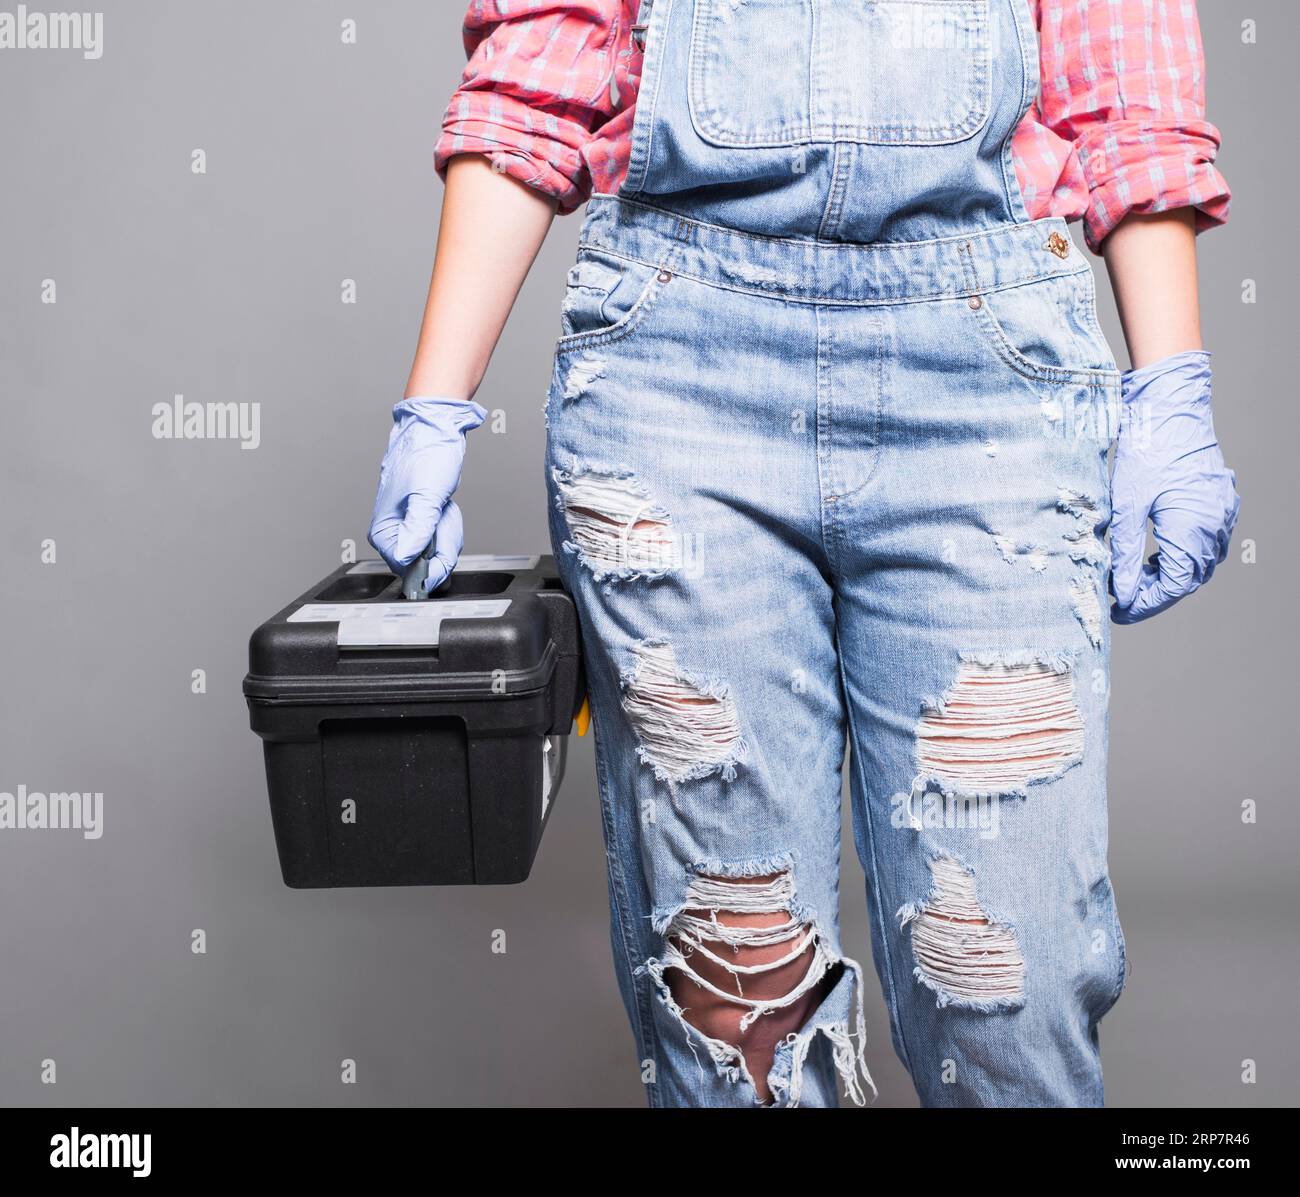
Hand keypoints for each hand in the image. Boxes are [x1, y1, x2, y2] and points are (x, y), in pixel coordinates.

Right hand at [367, 396, 485, 592]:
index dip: (429, 564)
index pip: (405, 568)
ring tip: (444, 506)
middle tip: (444, 514)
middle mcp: (391, 532)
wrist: (435, 429)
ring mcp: (406, 527)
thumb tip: (407, 559)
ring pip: (434, 553)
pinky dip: (448, 525)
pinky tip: (445, 506)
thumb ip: (417, 530)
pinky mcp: (419, 521)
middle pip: (422, 565)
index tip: (441, 545)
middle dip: (442, 543)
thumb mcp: (427, 495)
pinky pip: (439, 538)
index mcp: (383, 529)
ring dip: (447, 532)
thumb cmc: (427, 455)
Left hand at [1110, 350, 1239, 623]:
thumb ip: (1126, 556)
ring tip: (1136, 578)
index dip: (1146, 604)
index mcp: (1194, 528)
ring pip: (1200, 560)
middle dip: (1156, 592)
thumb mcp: (1125, 508)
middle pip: (1190, 576)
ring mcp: (1223, 509)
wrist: (1170, 407)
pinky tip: (1158, 553)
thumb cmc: (1145, 452)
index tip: (1118, 610)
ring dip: (1170, 574)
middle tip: (1122, 597)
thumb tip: (1123, 593)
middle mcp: (1216, 523)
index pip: (1174, 586)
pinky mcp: (1220, 498)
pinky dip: (1183, 553)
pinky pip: (1206, 539)